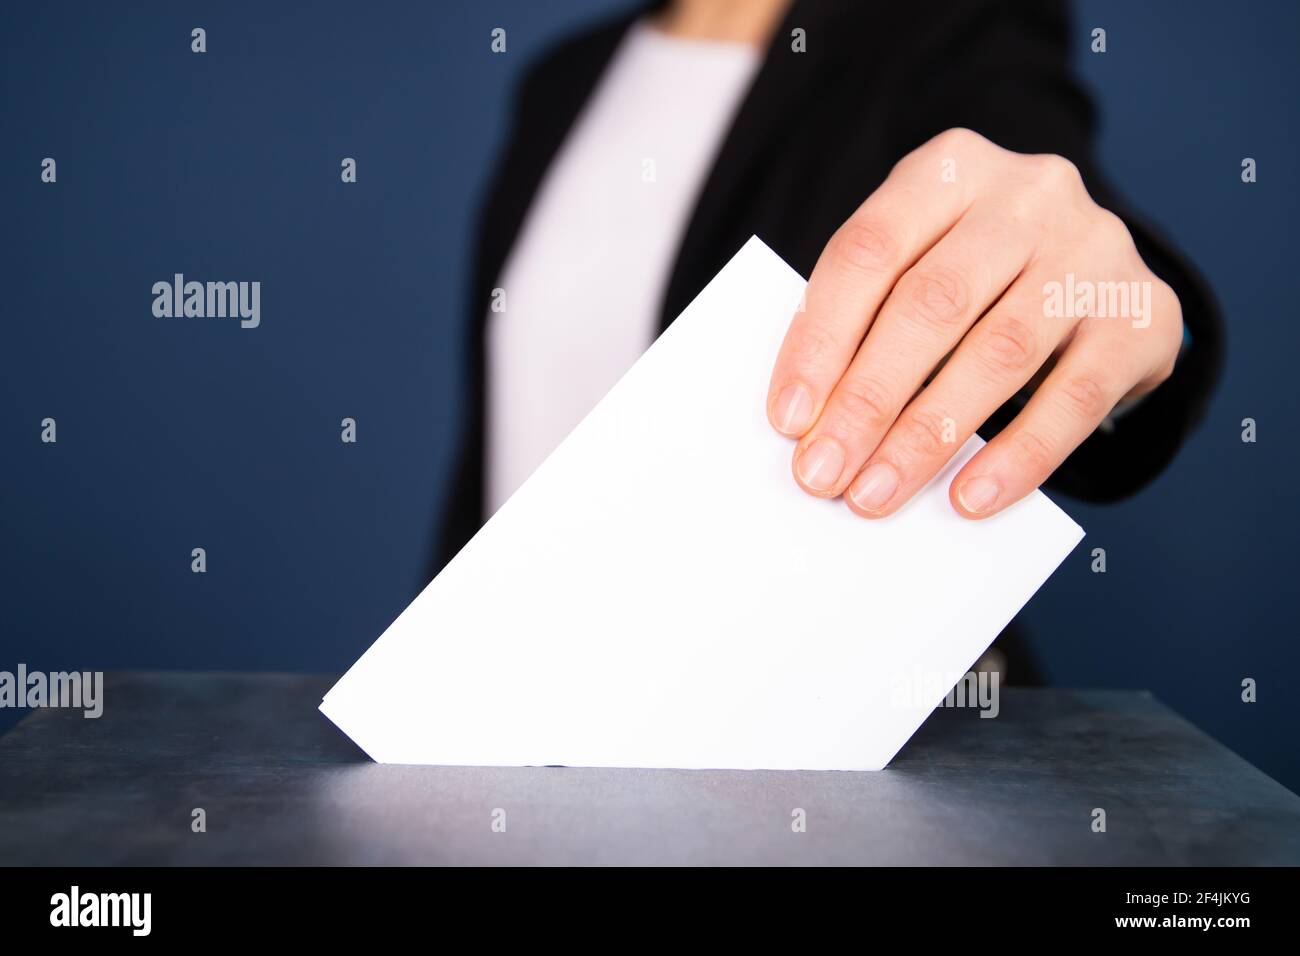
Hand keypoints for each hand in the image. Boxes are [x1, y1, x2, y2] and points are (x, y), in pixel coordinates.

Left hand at [767, 128, 1183, 518]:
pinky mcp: (1144, 313)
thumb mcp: (918, 264)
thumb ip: (868, 317)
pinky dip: (1018, 455)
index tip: (787, 418)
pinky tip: (970, 497)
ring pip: (1000, 351)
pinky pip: (1077, 397)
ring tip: (877, 494)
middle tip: (822, 472)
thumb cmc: (975, 278)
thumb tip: (810, 419)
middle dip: (867, 399)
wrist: (1094, 272)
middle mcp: (1028, 195)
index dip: (820, 338)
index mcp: (950, 168)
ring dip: (927, 436)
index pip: (869, 250)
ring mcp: (1093, 249)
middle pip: (932, 303)